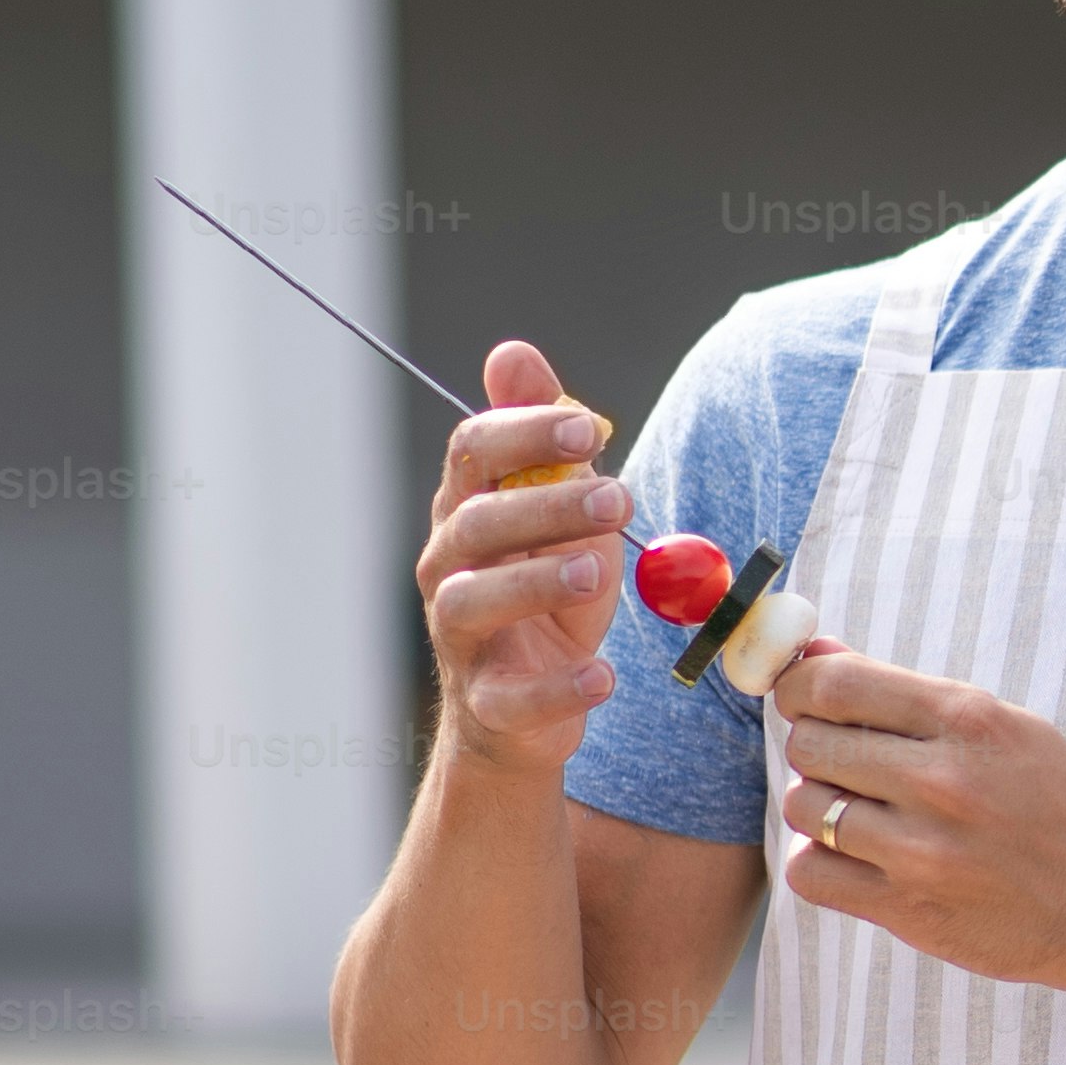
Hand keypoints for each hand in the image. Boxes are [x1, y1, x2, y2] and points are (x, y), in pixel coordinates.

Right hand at [412, 340, 635, 777]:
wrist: (529, 712)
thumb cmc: (549, 599)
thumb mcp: (559, 516)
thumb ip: (544, 444)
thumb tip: (512, 352)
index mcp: (469, 514)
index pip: (472, 455)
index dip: (524, 433)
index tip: (588, 428)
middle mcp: (449, 570)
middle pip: (475, 524)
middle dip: (544, 505)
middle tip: (615, 499)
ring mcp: (462, 640)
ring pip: (471, 603)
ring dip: (534, 583)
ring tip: (594, 572)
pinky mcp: (490, 706)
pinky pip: (512, 699)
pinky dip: (556, 688)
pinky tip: (602, 676)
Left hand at [765, 647, 1065, 998]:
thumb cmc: (1061, 809)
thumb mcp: (1009, 730)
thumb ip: (910, 697)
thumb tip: (812, 657)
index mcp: (971, 719)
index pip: (832, 684)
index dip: (803, 690)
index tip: (813, 705)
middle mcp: (944, 780)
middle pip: (809, 744)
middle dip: (821, 753)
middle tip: (859, 771)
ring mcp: (924, 851)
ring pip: (803, 808)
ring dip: (823, 811)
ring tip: (870, 819)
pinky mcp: (909, 911)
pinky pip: (810, 874)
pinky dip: (824, 866)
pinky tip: (864, 862)